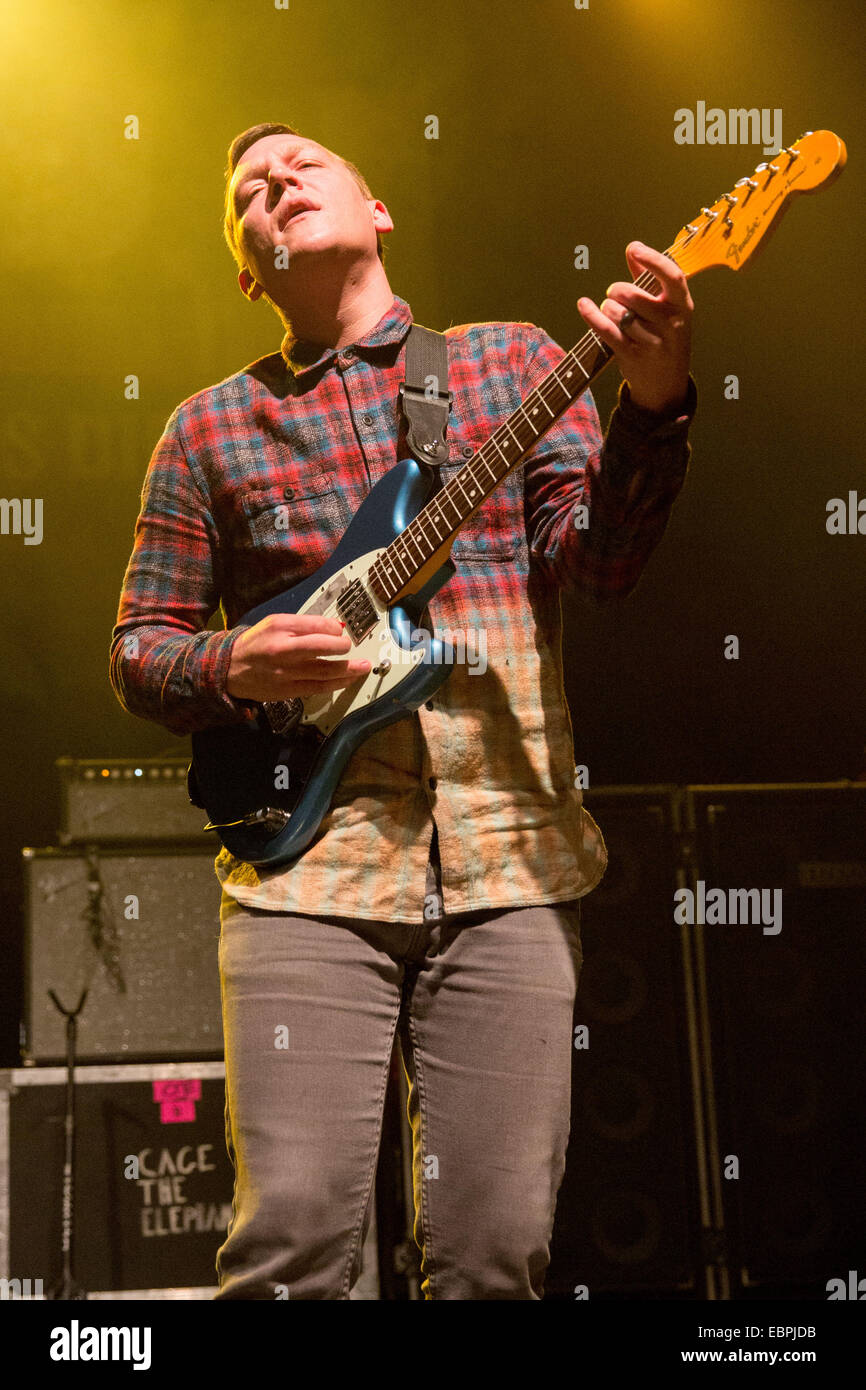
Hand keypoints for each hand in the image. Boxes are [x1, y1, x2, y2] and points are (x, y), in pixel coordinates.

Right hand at [226, 613, 370, 701]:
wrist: (230, 669)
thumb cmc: (256, 643)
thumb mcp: (275, 624)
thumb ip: (304, 624)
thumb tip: (335, 628)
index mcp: (280, 628)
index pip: (315, 625)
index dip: (334, 629)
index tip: (341, 631)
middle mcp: (283, 650)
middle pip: (321, 648)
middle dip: (342, 647)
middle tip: (351, 647)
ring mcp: (286, 673)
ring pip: (324, 672)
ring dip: (348, 669)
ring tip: (364, 666)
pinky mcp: (288, 691)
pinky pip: (318, 688)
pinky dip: (336, 684)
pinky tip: (349, 680)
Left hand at [577, 242, 693, 415]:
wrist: (667, 385)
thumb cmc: (664, 337)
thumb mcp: (667, 310)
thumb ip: (649, 279)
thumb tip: (633, 249)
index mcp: (683, 306)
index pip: (672, 276)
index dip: (653, 260)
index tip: (634, 248)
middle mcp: (671, 324)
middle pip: (634, 295)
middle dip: (617, 290)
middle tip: (614, 292)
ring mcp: (653, 342)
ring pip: (619, 313)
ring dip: (607, 307)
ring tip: (610, 310)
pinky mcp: (633, 356)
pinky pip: (607, 330)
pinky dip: (592, 315)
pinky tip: (584, 305)